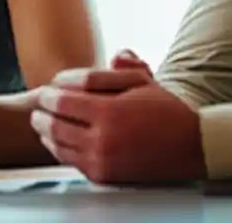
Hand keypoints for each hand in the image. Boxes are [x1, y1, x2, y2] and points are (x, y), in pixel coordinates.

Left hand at [30, 57, 204, 184]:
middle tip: (39, 107)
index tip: (50, 87)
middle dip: (43, 113)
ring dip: (46, 132)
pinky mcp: (104, 174)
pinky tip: (56, 142)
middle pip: (55, 123)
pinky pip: (71, 161)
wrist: (192, 148)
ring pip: (58, 144)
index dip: (52, 92)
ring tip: (41, 123)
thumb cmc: (168, 112)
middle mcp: (102, 138)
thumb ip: (122, 67)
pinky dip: (59, 150)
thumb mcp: (146, 81)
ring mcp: (101, 159)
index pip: (63, 100)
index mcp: (110, 112)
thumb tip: (112, 55)